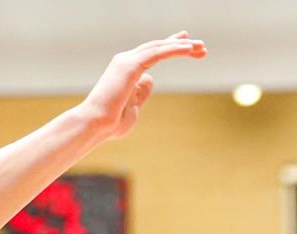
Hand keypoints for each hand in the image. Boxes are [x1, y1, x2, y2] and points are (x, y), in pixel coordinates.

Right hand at [80, 33, 205, 140]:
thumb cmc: (111, 123)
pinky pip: (156, 53)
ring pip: (159, 47)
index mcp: (126, 70)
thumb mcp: (133, 106)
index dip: (170, 47)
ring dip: (182, 46)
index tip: (187, 45)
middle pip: (157, 47)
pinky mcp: (129, 66)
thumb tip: (151, 79)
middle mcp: (125, 61)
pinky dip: (173, 49)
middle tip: (201, 46)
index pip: (151, 53)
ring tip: (201, 47)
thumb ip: (142, 92)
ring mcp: (126, 61)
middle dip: (180, 45)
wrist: (95, 125)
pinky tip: (188, 49)